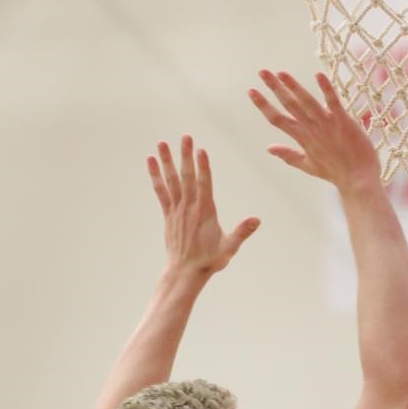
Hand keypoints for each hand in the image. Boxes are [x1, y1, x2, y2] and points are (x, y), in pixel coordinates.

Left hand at [148, 136, 258, 276]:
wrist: (185, 272)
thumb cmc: (210, 260)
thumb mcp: (230, 247)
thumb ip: (242, 232)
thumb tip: (257, 220)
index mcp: (205, 212)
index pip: (204, 184)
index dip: (202, 167)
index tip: (200, 150)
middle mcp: (189, 207)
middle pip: (186, 177)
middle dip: (185, 156)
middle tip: (185, 136)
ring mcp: (177, 209)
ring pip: (171, 180)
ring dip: (167, 161)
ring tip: (162, 143)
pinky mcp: (169, 214)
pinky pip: (161, 191)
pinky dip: (156, 176)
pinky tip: (151, 162)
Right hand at [248, 70, 381, 189]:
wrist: (358, 180)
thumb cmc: (335, 173)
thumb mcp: (308, 165)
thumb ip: (288, 155)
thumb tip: (269, 148)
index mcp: (302, 138)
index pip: (277, 119)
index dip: (263, 105)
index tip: (251, 91)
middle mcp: (311, 129)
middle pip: (289, 105)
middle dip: (274, 87)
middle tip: (262, 72)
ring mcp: (327, 124)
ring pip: (306, 101)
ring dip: (293, 86)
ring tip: (281, 72)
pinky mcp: (343, 121)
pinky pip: (333, 102)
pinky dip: (326, 89)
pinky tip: (317, 74)